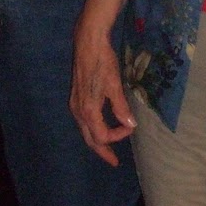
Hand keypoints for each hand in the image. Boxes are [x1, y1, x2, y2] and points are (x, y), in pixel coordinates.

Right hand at [71, 24, 135, 166]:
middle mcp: (78, 111)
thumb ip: (121, 107)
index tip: (131, 128)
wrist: (87, 43)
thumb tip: (130, 124)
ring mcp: (75, 104)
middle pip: (89, 138)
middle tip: (113, 162)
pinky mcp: (75, 98)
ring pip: (85, 130)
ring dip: (97, 140)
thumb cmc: (102, 62)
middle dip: (102, 151)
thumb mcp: (114, 85)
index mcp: (88, 110)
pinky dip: (92, 129)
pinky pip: (83, 121)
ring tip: (107, 147)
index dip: (117, 136)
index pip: (102, 136)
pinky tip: (100, 126)